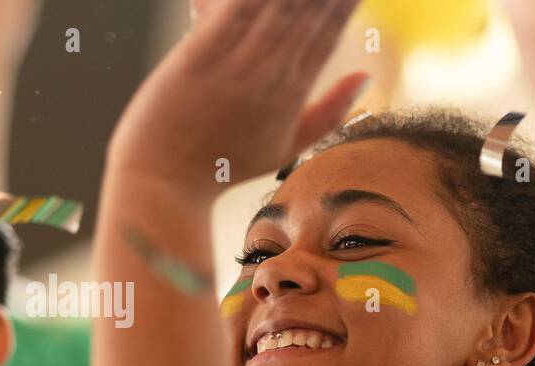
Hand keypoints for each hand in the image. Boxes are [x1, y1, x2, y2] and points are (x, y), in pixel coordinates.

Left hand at [108, 0, 366, 199]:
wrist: (168, 180)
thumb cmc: (225, 163)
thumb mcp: (288, 146)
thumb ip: (331, 111)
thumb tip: (366, 76)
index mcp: (293, 94)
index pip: (327, 36)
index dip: (342, 5)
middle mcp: (271, 76)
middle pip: (305, 15)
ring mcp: (236, 65)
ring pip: (275, 8)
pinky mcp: (199, 54)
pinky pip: (234, 10)